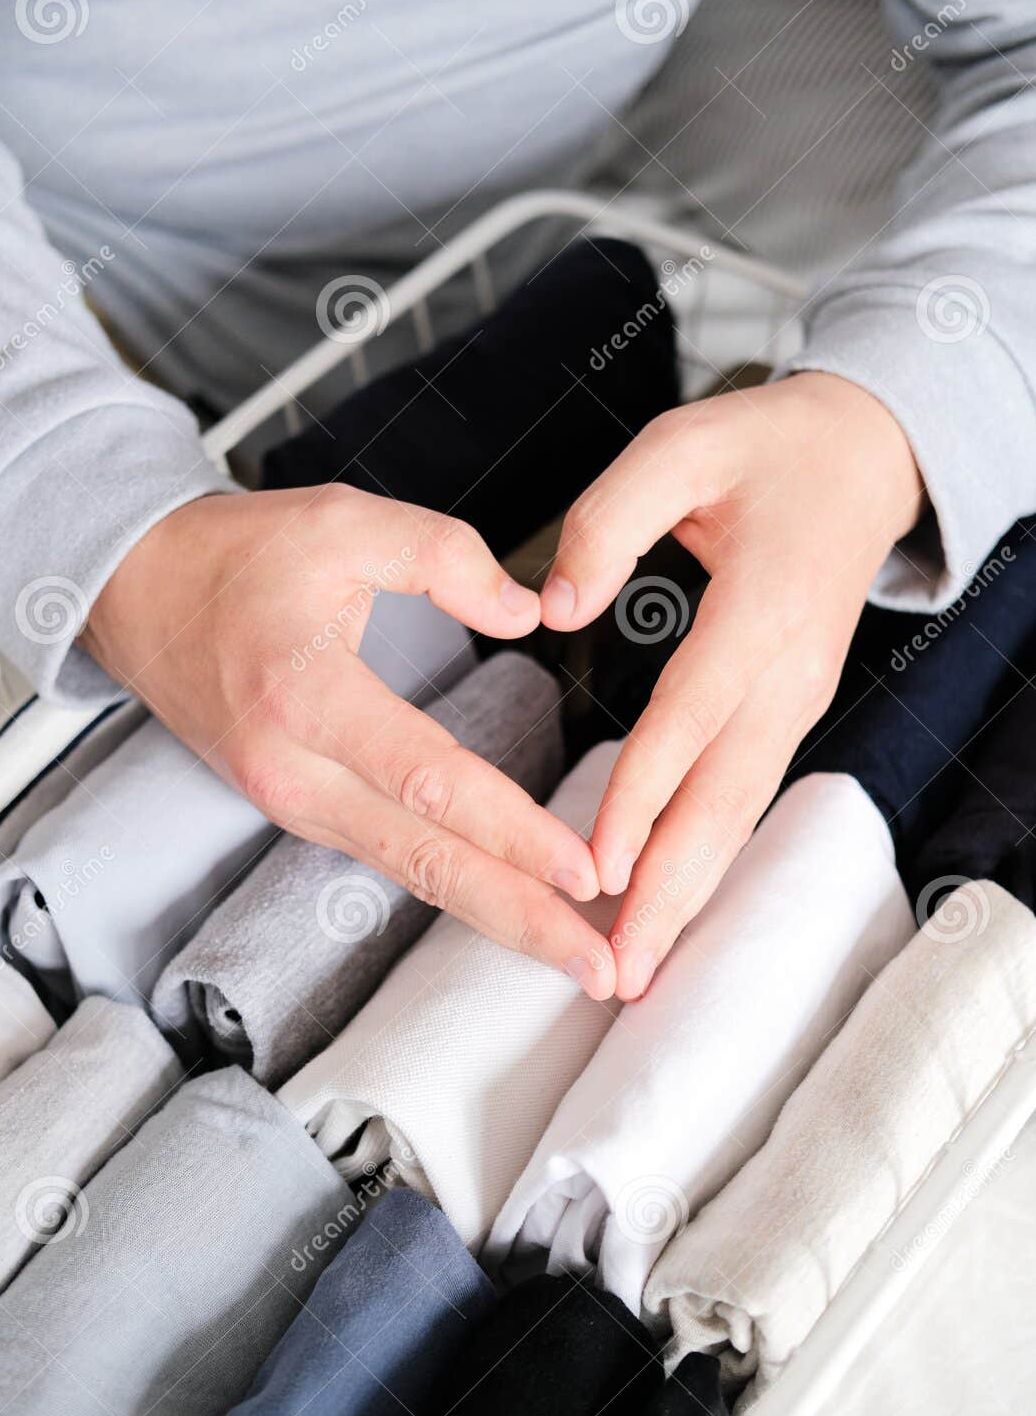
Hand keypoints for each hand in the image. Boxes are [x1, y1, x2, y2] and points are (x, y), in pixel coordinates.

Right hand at [82, 484, 614, 997]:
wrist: (137, 595)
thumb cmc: (236, 559)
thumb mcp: (341, 520)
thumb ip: (444, 556)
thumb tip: (529, 611)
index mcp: (306, 696)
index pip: (428, 778)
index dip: (510, 830)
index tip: (582, 868)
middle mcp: (295, 770)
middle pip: (425, 862)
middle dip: (522, 919)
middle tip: (601, 966)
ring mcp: (293, 802)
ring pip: (412, 875)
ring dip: (500, 917)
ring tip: (576, 954)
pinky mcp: (302, 810)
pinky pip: (393, 858)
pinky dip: (460, 888)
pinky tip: (515, 907)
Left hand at [540, 371, 924, 999]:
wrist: (862, 458)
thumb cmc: (765, 447)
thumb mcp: (680, 444)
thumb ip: (608, 517)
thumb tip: (552, 608)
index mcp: (765, 606)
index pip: (692, 715)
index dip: (644, 793)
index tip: (598, 867)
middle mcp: (789, 671)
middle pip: (724, 797)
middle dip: (670, 890)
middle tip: (617, 970)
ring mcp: (796, 699)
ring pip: (738, 813)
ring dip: (688, 894)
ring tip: (635, 967)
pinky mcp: (786, 711)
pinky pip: (740, 797)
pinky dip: (704, 858)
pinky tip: (664, 906)